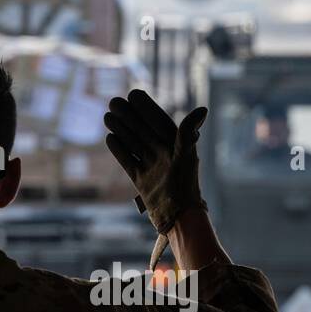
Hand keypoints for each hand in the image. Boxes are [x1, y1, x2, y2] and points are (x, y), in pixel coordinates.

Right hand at [103, 89, 207, 234]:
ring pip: (133, 143)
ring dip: (121, 129)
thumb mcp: (186, 155)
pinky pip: (128, 161)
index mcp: (176, 145)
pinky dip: (119, 150)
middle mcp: (163, 154)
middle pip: (142, 129)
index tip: (134, 93)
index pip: (159, 121)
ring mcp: (151, 167)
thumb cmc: (185, 186)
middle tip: (114, 101)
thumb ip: (188, 132)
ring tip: (107, 116)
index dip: (147, 107)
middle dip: (129, 115)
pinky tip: (109, 139)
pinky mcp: (141, 180)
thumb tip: (202, 109)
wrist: (177, 217)